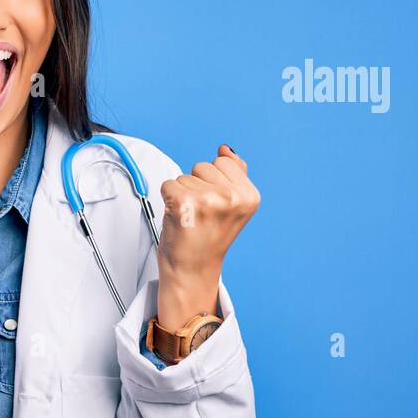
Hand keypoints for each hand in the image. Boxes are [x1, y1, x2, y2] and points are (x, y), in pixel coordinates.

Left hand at [156, 144, 259, 327]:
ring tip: (190, 218)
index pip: (223, 161)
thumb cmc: (208, 236)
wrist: (192, 269)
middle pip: (202, 165)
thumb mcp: (231, 206)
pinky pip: (168, 185)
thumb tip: (226, 149)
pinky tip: (177, 218)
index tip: (215, 207)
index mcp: (250, 196)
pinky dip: (167, 200)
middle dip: (196, 186)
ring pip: (183, 176)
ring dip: (181, 195)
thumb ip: (234, 174)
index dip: (213, 181)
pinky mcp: (183, 204)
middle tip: (200, 214)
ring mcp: (208, 200)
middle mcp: (233, 198)